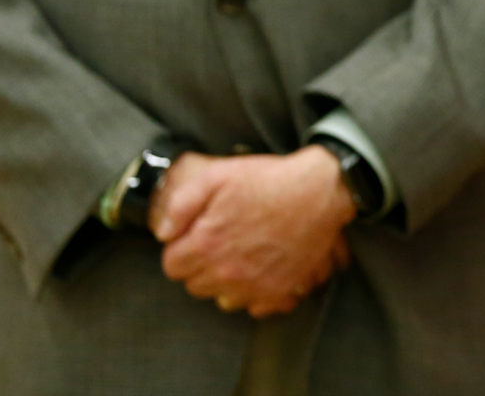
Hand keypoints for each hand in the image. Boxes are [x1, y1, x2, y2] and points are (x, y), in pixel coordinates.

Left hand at [151, 147, 354, 317]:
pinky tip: (262, 271)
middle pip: (195, 286)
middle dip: (202, 266)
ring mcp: (254, 285)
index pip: (172, 266)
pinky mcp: (280, 291)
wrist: (321, 190)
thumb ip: (180, 204)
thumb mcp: (217, 176)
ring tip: (243, 256)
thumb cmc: (269, 180)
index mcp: (206, 245)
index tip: (197, 236)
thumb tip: (163, 233)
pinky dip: (256, 294)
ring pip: (223, 300)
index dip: (182, 249)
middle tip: (222, 242)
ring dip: (227, 283)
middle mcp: (226, 273)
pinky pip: (255, 308)